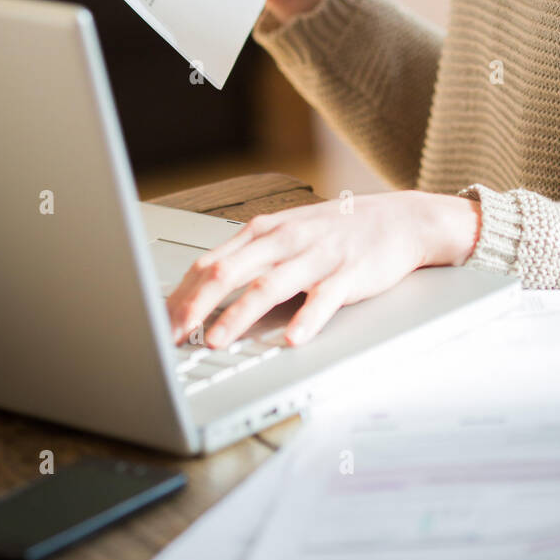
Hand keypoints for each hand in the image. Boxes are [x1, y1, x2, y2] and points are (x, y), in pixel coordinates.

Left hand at [166, 190, 481, 347]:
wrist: (399, 220)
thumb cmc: (337, 233)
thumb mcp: (287, 236)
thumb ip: (249, 259)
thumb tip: (201, 292)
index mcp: (265, 232)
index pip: (210, 261)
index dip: (182, 294)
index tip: (159, 323)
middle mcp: (286, 240)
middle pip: (230, 270)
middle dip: (196, 305)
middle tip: (173, 334)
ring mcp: (317, 256)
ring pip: (269, 284)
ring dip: (239, 314)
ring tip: (218, 339)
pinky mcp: (349, 273)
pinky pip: (324, 298)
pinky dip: (306, 318)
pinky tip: (293, 337)